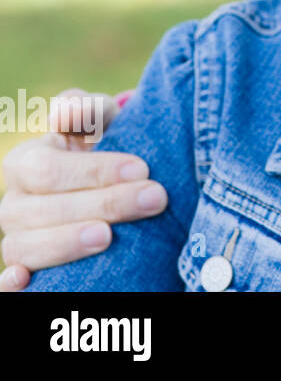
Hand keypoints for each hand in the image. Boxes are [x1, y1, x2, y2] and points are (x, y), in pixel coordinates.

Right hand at [0, 87, 163, 289]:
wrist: (114, 180)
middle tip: (153, 199)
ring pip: (24, 247)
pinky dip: (12, 284)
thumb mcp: (101, 122)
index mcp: (26, 162)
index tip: (142, 167)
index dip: (93, 170)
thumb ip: (88, 110)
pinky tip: (28, 282)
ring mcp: (17, 237)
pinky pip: (7, 281)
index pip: (48, 170)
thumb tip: (69, 110)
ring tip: (109, 237)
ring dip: (66, 244)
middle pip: (42, 210)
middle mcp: (15, 202)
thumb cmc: (106, 145)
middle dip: (102, 204)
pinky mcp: (26, 266)